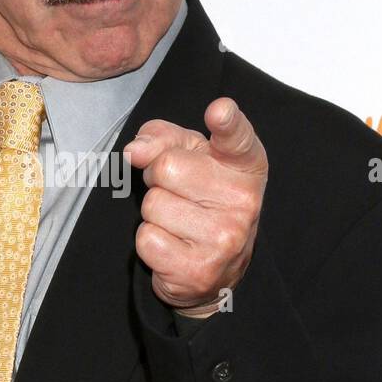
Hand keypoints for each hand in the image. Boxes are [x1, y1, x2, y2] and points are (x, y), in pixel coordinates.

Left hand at [123, 98, 267, 317]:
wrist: (215, 271)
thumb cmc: (199, 200)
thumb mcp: (187, 158)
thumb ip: (162, 139)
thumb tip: (135, 151)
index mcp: (245, 166)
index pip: (237, 138)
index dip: (226, 122)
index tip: (219, 111)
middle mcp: (244, 201)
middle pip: (167, 167)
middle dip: (158, 179)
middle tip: (178, 195)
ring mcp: (225, 238)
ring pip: (153, 205)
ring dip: (154, 214)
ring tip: (177, 223)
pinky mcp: (200, 270)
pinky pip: (147, 239)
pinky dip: (150, 242)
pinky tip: (173, 246)